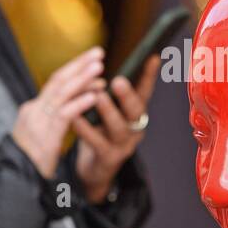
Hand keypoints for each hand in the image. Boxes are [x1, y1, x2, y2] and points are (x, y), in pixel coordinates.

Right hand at [11, 47, 105, 177]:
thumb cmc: (34, 163)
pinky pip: (64, 115)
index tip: (92, 61)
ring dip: (82, 78)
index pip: (54, 83)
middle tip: (98, 52)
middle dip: (79, 65)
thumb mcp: (43, 135)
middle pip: (57, 81)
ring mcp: (37, 123)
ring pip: (61, 93)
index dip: (75, 70)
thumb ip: (56, 118)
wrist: (17, 183)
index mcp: (32, 110)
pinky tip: (94, 96)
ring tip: (100, 68)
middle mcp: (33, 111)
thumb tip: (77, 100)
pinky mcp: (45, 137)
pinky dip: (79, 103)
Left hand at [73, 55, 160, 203]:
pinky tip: (75, 118)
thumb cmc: (100, 134)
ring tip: (98, 97)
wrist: (95, 171)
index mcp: (135, 114)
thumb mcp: (108, 113)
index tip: (152, 57)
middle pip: (136, 110)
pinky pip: (97, 142)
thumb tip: (96, 64)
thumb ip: (107, 94)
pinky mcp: (108, 158)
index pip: (145, 91)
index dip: (148, 75)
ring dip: (109, 111)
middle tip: (118, 80)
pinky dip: (85, 129)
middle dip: (128, 95)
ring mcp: (123, 145)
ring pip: (119, 127)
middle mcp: (134, 128)